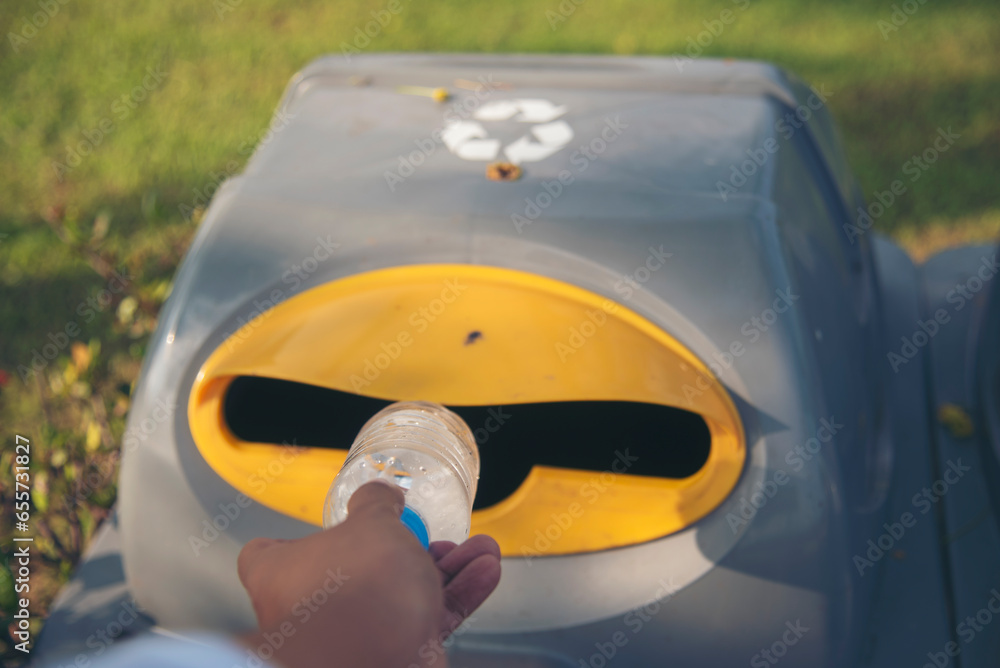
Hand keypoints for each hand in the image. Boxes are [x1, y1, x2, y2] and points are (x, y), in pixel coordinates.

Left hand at [237, 481, 500, 667]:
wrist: (377, 659)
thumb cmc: (355, 591)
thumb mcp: (371, 523)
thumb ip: (376, 504)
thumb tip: (380, 493)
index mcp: (282, 573)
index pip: (268, 554)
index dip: (295, 539)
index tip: (322, 527)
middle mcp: (312, 609)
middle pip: (358, 569)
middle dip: (404, 547)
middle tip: (431, 533)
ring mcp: (354, 634)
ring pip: (403, 594)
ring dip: (446, 568)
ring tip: (479, 549)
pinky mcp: (393, 653)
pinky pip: (428, 618)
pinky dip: (458, 595)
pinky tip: (485, 571)